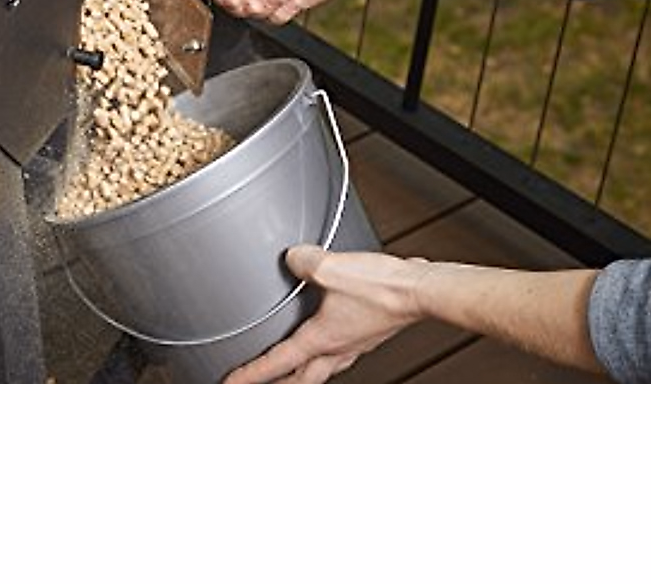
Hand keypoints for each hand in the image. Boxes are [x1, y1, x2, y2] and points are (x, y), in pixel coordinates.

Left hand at [225, 246, 427, 382]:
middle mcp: (338, 348)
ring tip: (288, 375)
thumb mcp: (329, 268)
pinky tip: (326, 339)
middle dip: (276, 390)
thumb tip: (292, 257)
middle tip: (257, 393)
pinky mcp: (367, 333)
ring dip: (301, 376)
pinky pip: (339, 353)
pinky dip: (323, 355)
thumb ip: (302, 262)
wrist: (420, 290)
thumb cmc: (383, 288)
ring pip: (321, 370)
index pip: (276, 363)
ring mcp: (354, 343)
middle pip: (300, 381)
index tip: (231, 386)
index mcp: (321, 339)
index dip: (250, 376)